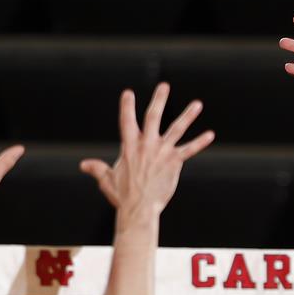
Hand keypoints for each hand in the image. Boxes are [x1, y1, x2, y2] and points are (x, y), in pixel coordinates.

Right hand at [80, 83, 212, 221]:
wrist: (139, 208)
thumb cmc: (122, 195)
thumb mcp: (106, 179)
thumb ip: (97, 168)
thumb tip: (83, 165)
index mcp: (129, 146)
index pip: (126, 121)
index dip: (127, 106)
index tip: (128, 93)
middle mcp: (146, 145)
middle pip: (153, 116)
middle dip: (159, 100)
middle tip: (164, 85)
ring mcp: (162, 152)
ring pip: (176, 129)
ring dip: (188, 115)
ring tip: (197, 104)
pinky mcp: (174, 162)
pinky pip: (189, 150)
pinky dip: (200, 142)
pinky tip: (210, 135)